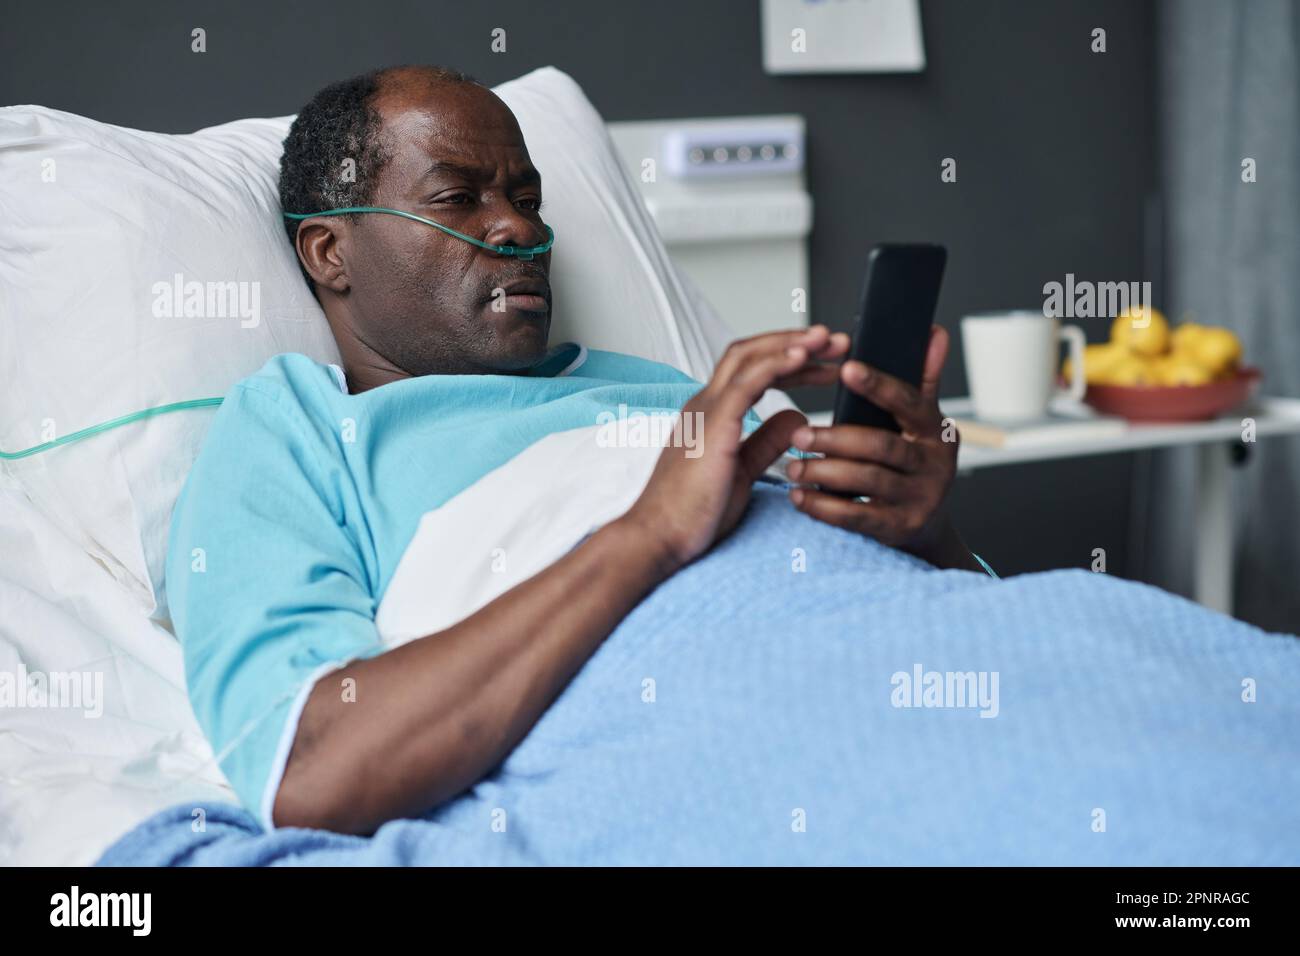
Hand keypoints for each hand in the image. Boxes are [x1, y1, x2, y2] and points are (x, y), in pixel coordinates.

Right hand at [622, 325, 848, 569]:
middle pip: (752, 354)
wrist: (658, 538)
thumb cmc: (691, 513)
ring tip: (829, 340)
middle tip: (838, 341)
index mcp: (712, 414)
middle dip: (797, 342)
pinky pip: (745, 384)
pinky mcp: (713, 426)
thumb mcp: (742, 472)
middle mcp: (706, 403)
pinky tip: (802, 357)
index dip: (791, 361)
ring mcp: (707, 411)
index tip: (827, 362)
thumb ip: (766, 442)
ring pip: (749, 358)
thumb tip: (797, 418)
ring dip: (792, 344)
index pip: (754, 371)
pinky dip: (775, 364)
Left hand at [784, 325, 974, 568]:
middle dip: (836, 439)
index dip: (879, 386)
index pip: (908, 402)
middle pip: (881, 445)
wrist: (926, 524)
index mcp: (936, 429)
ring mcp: (920, 498)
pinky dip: (824, 507)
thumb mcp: (923, 423)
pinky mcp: (900, 528)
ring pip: (867, 480)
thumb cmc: (914, 464)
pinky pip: (858, 516)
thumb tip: (933, 333)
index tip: (847, 369)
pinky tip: (799, 497)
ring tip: (794, 467)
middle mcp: (934, 464)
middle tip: (798, 435)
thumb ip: (922, 379)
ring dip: (825, 472)